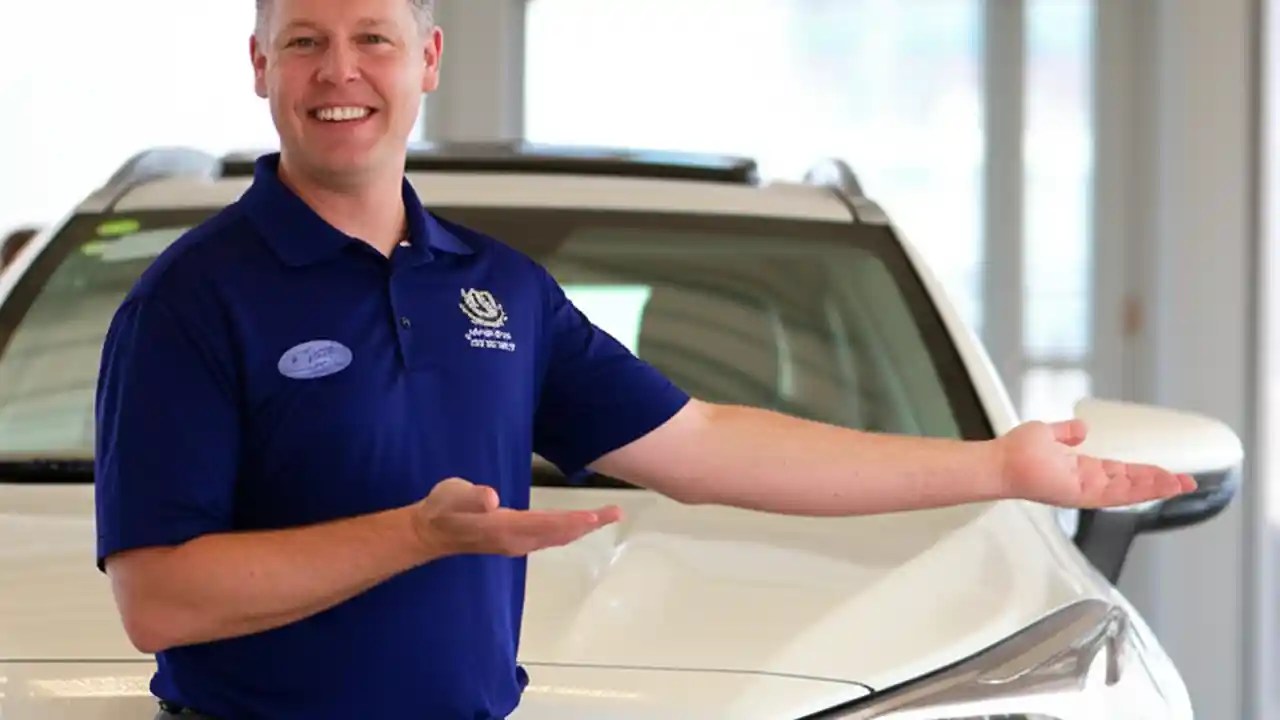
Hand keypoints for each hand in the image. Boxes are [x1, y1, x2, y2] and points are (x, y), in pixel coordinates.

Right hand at [411, 477, 622, 557]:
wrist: (429, 533)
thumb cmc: (441, 509)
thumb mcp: (451, 497)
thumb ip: (470, 497)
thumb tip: (491, 500)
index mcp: (504, 528)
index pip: (545, 524)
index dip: (571, 520)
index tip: (595, 516)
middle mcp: (516, 540)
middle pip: (559, 533)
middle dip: (588, 523)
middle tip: (617, 513)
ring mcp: (517, 543)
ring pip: (557, 537)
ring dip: (582, 527)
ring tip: (606, 517)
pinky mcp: (515, 540)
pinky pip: (550, 537)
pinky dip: (568, 529)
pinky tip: (577, 524)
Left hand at [996, 419, 1197, 507]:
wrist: (999, 462)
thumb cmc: (1016, 452)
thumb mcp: (1048, 434)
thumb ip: (1066, 433)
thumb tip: (1081, 428)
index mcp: (1081, 470)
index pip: (1120, 473)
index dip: (1144, 473)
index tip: (1166, 472)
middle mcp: (1086, 483)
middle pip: (1130, 485)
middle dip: (1159, 484)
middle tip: (1187, 483)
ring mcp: (1084, 491)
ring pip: (1129, 492)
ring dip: (1156, 488)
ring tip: (1182, 485)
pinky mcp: (1080, 494)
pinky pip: (1116, 493)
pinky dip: (1139, 489)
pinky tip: (1159, 486)